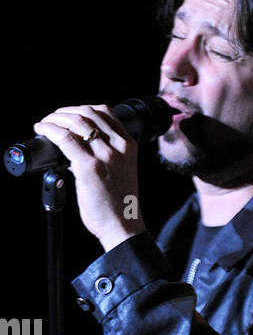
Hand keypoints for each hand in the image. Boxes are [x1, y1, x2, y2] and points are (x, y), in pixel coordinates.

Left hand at [32, 103, 145, 251]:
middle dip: (65, 112)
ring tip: (44, 124)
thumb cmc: (120, 205)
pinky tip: (42, 130)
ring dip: (55, 118)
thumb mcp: (121, 170)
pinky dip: (50, 130)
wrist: (124, 226)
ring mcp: (104, 156)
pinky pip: (65, 139)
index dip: (81, 108)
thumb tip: (76, 148)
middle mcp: (119, 146)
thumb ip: (106, 155)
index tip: (68, 115)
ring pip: (75, 121)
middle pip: (88, 112)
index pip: (104, 112)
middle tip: (52, 119)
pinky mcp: (89, 167)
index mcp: (128, 146)